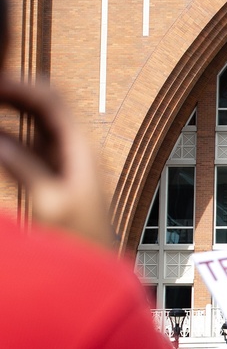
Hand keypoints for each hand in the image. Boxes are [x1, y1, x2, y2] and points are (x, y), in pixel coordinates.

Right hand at [0, 76, 113, 247]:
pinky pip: (25, 143)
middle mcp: (75, 147)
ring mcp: (63, 157)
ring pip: (32, 121)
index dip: (21, 86)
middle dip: (11, 92)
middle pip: (42, 104)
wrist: (95, 261)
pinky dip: (4, 135)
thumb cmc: (81, 237)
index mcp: (81, 148)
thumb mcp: (50, 202)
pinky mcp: (51, 171)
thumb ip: (24, 169)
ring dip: (7, 110)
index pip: (52, 102)